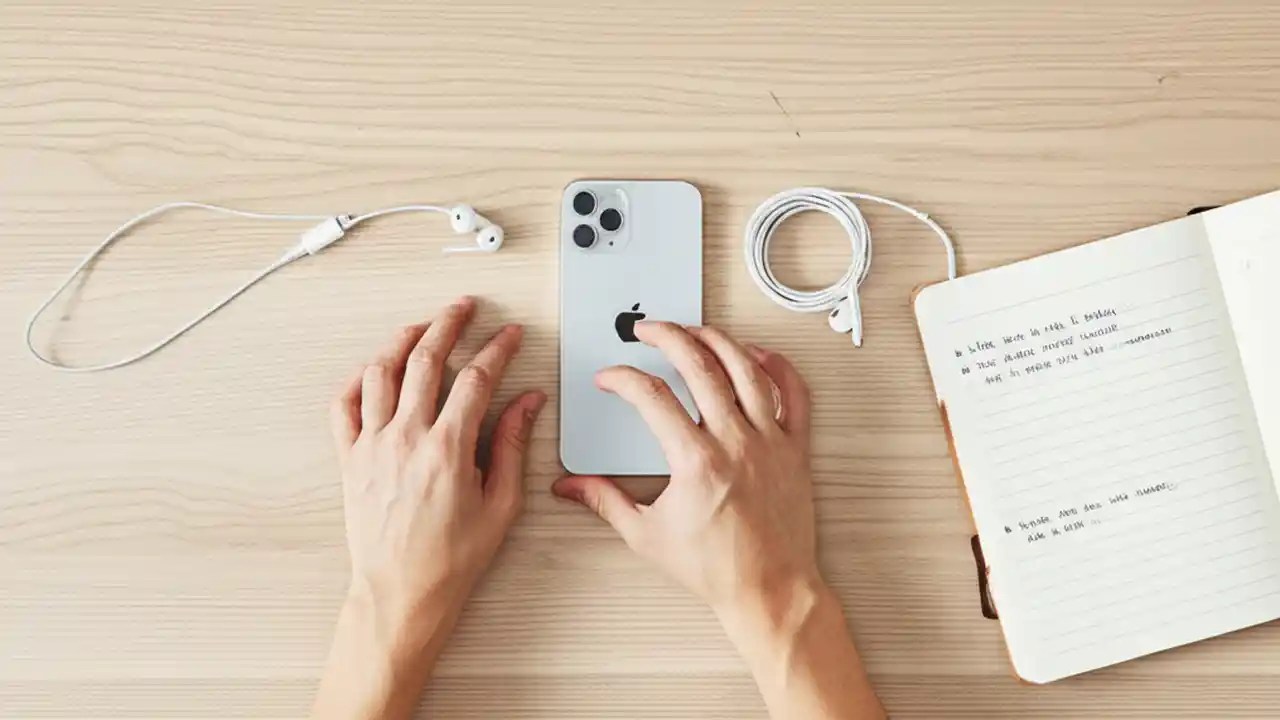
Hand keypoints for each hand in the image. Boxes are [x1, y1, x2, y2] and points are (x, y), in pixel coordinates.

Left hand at [314, 297, 544, 719]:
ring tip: (421, 327)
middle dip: (449, 324)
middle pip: (426, 359)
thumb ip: (511, 446)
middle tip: (464, 308)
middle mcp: (405, 438)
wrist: (400, 593)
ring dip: (402, 340)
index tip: (509, 336)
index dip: (497, 349)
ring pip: (380, 372)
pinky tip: (373, 370)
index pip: (476, 378)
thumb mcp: (500, 505)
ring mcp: (372, 446)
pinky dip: (357, 380)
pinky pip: (343, 406)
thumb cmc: (450, 559)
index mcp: (447, 448)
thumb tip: (526, 404)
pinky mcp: (350, 460)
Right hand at [552, 321, 816, 613]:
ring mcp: (769, 441)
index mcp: (696, 462)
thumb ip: (605, 502)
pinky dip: (777, 366)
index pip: (651, 397)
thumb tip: (570, 487)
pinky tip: (755, 355)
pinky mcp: (795, 448)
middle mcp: (735, 443)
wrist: (769, 589)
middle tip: (648, 330)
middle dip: (667, 337)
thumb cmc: (715, 568)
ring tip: (694, 329)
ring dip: (717, 340)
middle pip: (699, 366)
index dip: (623, 379)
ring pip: (746, 369)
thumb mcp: (647, 536)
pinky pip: (793, 394)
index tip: (610, 378)